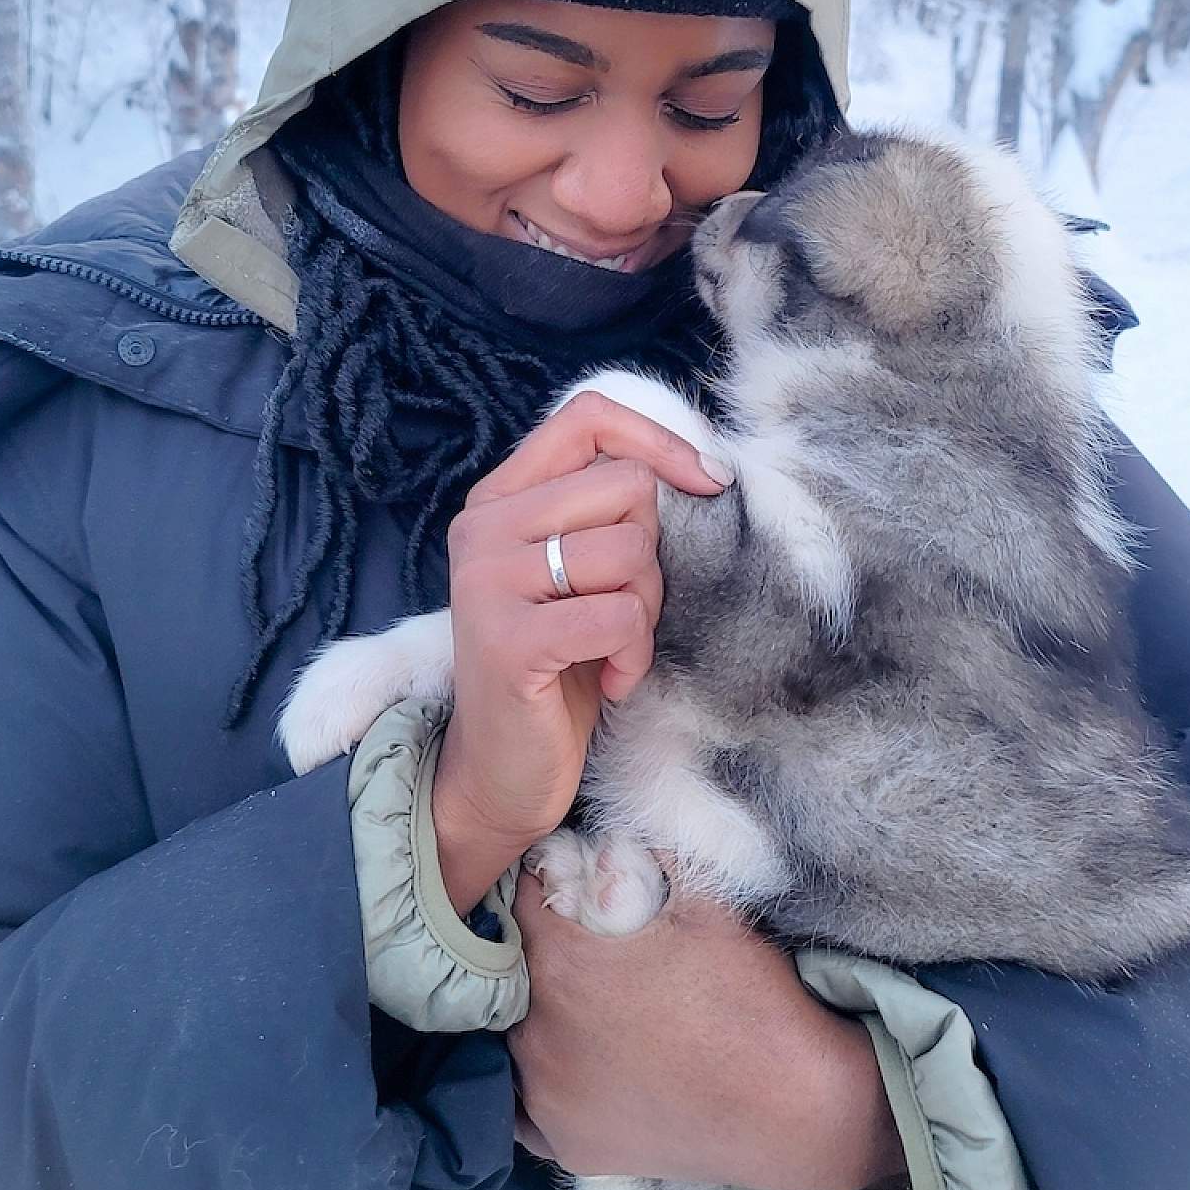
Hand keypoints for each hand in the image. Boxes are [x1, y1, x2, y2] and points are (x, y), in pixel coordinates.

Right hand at [431, 391, 733, 915]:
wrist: (500, 772)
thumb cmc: (558, 667)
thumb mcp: (576, 572)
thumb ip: (606, 513)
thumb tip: (702, 465)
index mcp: (499, 498)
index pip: (588, 417)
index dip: (661, 440)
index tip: (708, 482)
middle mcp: (482, 528)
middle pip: (625, 486)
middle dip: (653, 553)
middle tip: (627, 609)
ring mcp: (487, 582)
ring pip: (629, 551)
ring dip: (646, 610)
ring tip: (615, 647)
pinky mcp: (508, 641)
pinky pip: (620, 615)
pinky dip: (633, 653)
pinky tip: (609, 679)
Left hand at [508, 864, 909, 1189]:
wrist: (793, 1104)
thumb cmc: (749, 995)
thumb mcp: (704, 900)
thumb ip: (648, 856)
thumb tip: (617, 829)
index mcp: (562, 966)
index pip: (519, 905)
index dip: (538, 885)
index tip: (555, 881)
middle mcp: (538, 1035)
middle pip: (511, 976)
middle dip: (532, 952)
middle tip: (572, 945)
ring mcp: (548, 1099)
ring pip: (511, 1040)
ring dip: (530, 1016)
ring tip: (576, 1004)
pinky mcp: (568, 1147)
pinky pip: (523, 1109)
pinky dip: (535, 1084)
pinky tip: (566, 1064)